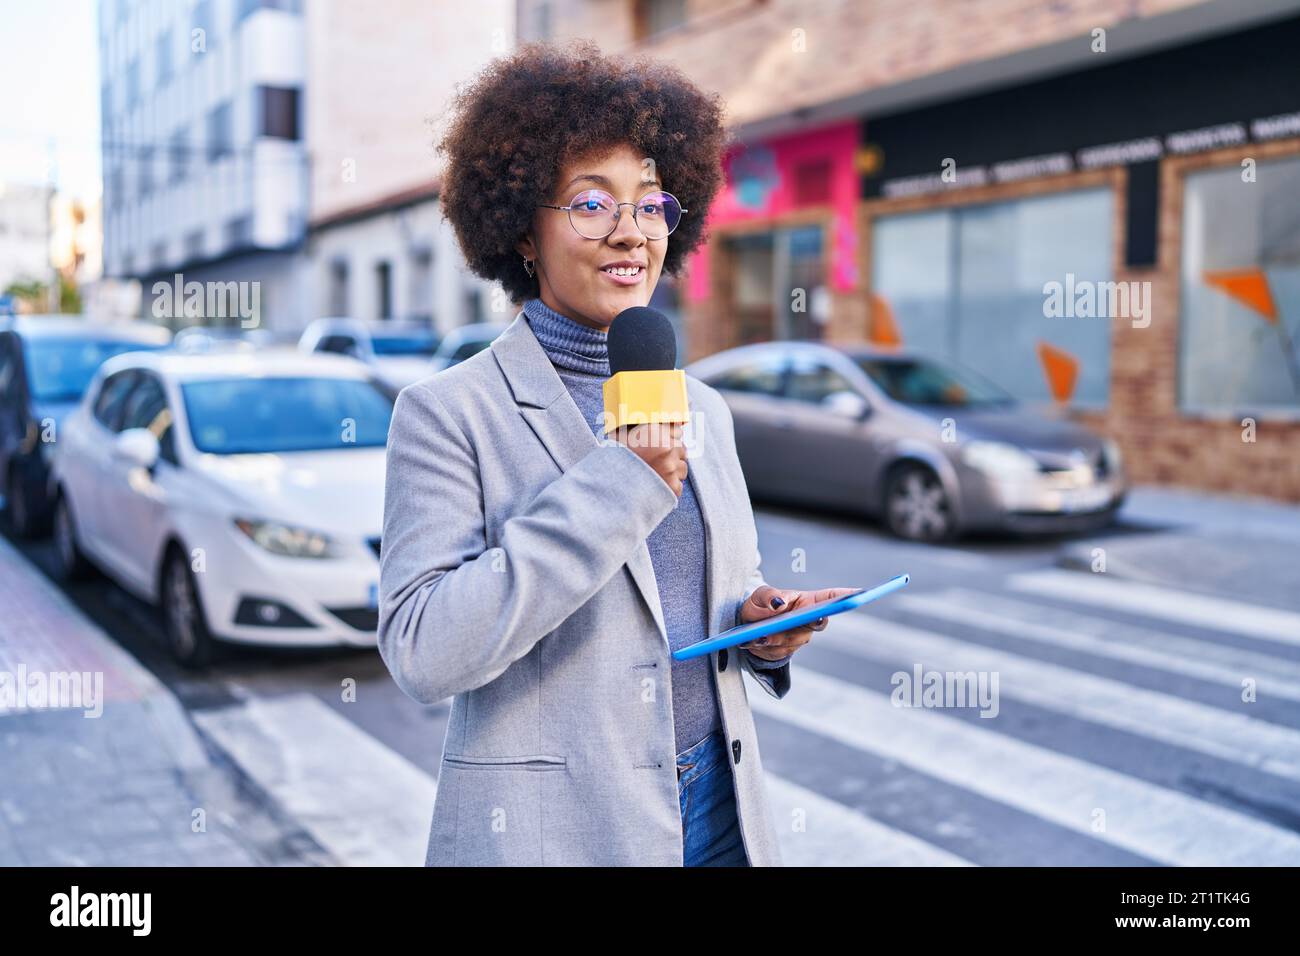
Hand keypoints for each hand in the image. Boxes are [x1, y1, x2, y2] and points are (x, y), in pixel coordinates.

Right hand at [615, 422, 687, 496]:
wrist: (607, 486)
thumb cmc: (610, 459)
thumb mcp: (619, 435)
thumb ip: (635, 426)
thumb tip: (650, 420)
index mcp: (654, 432)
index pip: (677, 430)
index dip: (669, 437)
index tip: (664, 443)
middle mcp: (666, 448)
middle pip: (682, 449)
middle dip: (672, 454)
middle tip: (659, 461)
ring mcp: (670, 468)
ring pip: (682, 468)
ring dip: (673, 471)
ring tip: (656, 475)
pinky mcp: (672, 487)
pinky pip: (678, 486)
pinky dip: (669, 488)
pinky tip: (655, 487)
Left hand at [737, 585, 860, 662]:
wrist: (745, 625)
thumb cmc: (760, 605)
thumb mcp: (761, 595)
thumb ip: (769, 596)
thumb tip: (779, 603)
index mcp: (808, 601)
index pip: (831, 598)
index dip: (846, 596)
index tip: (860, 593)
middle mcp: (808, 621)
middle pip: (816, 623)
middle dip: (815, 620)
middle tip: (817, 616)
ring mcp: (799, 638)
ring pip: (791, 640)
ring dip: (773, 637)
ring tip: (757, 635)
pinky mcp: (785, 652)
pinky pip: (776, 652)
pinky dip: (761, 646)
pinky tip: (749, 641)